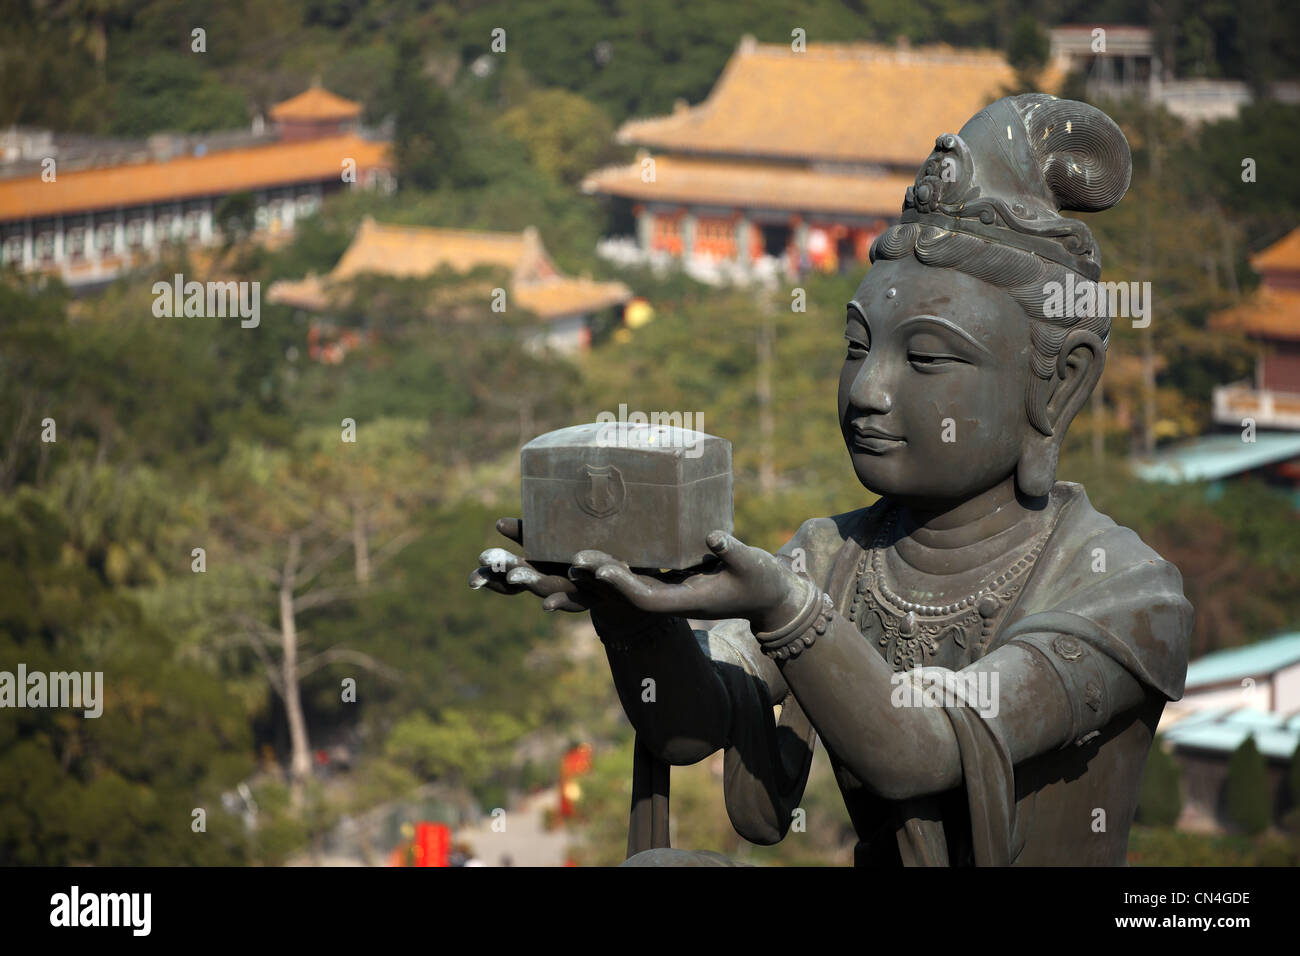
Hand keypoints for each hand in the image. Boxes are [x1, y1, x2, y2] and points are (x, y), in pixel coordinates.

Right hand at [468, 518, 595, 611]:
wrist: (622, 575)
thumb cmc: (584, 550)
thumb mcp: (555, 536)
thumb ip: (528, 533)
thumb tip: (497, 524)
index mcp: (537, 568)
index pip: (507, 572)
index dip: (490, 573)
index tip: (472, 574)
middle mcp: (550, 581)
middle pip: (522, 578)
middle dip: (504, 570)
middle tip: (485, 561)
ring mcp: (570, 588)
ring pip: (545, 587)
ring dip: (528, 581)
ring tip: (512, 574)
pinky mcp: (594, 593)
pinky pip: (576, 599)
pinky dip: (560, 602)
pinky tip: (546, 605)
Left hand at [572, 530, 809, 631]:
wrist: (773, 598)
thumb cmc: (765, 582)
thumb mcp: (753, 564)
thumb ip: (733, 551)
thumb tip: (713, 536)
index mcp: (690, 602)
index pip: (647, 599)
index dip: (623, 586)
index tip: (603, 571)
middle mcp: (676, 600)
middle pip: (630, 594)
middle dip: (602, 579)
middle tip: (576, 559)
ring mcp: (674, 593)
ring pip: (631, 587)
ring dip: (605, 575)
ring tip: (576, 559)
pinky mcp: (677, 582)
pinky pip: (642, 578)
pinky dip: (622, 569)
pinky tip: (605, 553)